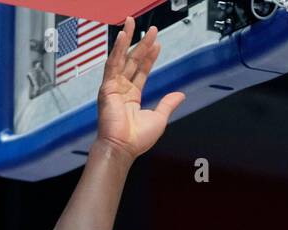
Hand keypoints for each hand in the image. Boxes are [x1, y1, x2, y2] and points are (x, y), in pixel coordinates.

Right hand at [95, 18, 184, 160]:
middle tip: (151, 29)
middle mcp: (122, 88)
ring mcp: (113, 86)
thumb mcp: (159, 118)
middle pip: (133, 60)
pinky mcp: (107, 87)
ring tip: (133, 24)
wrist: (123, 148)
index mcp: (132, 96)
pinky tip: (123, 37)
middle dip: (142, 44)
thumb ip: (168, 104)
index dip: (150, 57)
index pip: (142, 71)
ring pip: (122, 58)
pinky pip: (112, 64)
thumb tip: (180, 94)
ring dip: (128, 40)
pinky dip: (117, 50)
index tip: (157, 44)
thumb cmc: (137, 139)